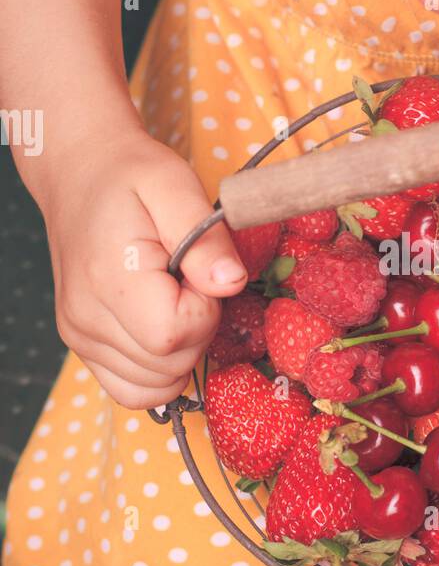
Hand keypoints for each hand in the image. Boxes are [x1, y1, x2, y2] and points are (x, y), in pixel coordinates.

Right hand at [41, 129, 247, 409]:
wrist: (80, 174)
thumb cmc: (131, 176)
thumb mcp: (176, 186)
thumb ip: (207, 239)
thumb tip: (232, 284)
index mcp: (109, 278)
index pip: (175, 335)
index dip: (204, 309)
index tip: (196, 272)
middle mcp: (85, 319)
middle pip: (170, 365)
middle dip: (197, 329)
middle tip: (185, 280)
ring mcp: (80, 338)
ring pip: (157, 385)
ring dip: (181, 350)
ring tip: (170, 297)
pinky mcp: (82, 347)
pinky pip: (133, 391)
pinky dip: (160, 371)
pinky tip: (163, 329)